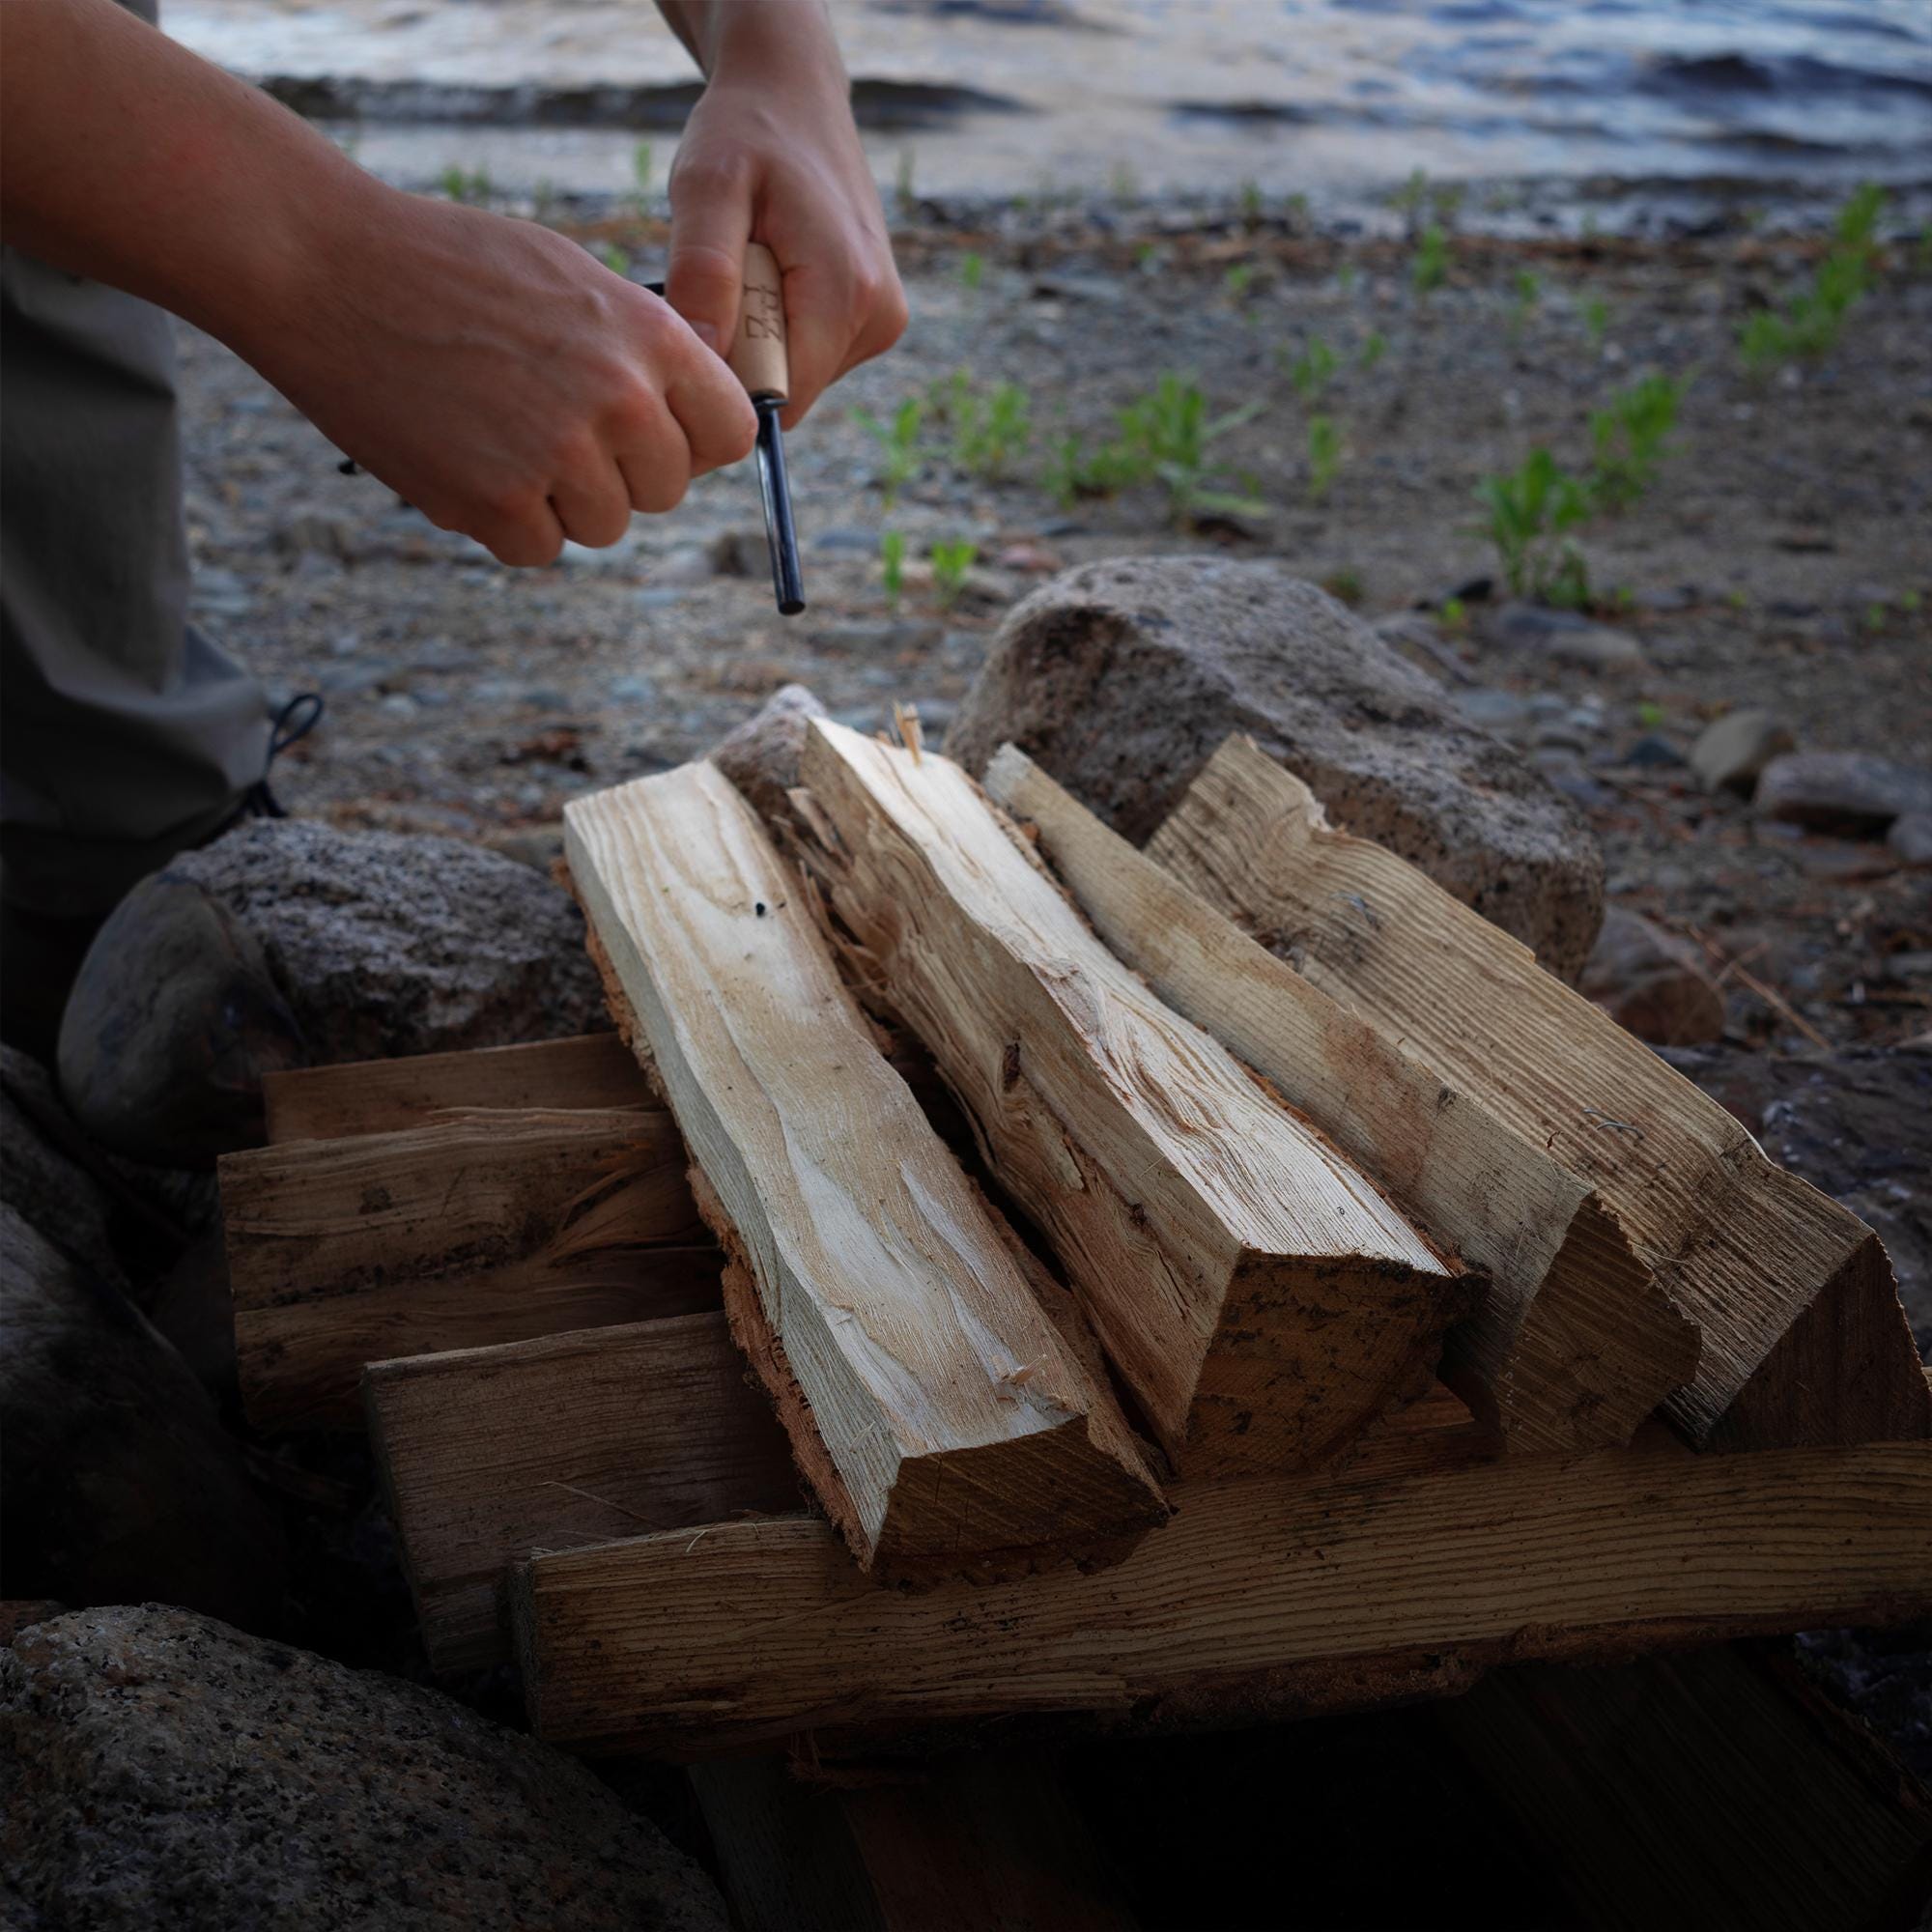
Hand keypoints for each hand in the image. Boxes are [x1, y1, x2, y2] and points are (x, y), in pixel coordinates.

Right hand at [244, 184, 758, 564]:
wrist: (325, 267)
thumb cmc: (449, 266)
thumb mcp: (572, 276)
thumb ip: (642, 347)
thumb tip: (695, 416)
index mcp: (649, 337)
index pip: (731, 432)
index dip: (694, 441)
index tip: (654, 435)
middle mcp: (617, 400)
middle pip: (665, 490)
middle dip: (620, 473)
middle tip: (553, 430)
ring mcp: (558, 456)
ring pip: (604, 525)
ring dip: (561, 500)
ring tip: (501, 434)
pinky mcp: (496, 504)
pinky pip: (538, 549)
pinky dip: (506, 522)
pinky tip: (466, 460)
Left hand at [664, 34, 905, 429]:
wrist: (794, 93)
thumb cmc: (744, 130)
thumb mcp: (706, 185)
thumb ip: (703, 269)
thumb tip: (704, 357)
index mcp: (847, 294)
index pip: (779, 398)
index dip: (727, 379)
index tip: (702, 316)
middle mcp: (880, 318)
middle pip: (789, 392)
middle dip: (742, 352)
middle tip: (724, 272)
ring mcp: (883, 321)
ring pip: (797, 376)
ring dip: (757, 335)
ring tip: (749, 260)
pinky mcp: (876, 318)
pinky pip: (810, 354)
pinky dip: (777, 325)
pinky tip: (769, 268)